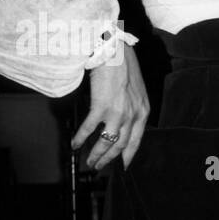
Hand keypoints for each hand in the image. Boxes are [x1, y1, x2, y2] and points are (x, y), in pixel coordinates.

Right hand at [71, 43, 149, 170]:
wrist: (114, 53)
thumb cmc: (123, 67)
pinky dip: (81, 138)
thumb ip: (132, 107)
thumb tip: (123, 119)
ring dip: (97, 154)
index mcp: (143, 111)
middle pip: (121, 145)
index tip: (124, 165)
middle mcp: (133, 115)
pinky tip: (76, 144)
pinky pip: (90, 128)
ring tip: (89, 161)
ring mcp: (118, 112)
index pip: (136, 140)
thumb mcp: (136, 91)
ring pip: (108, 142)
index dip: (129, 154)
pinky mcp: (102, 107)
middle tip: (99, 166)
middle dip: (109, 159)